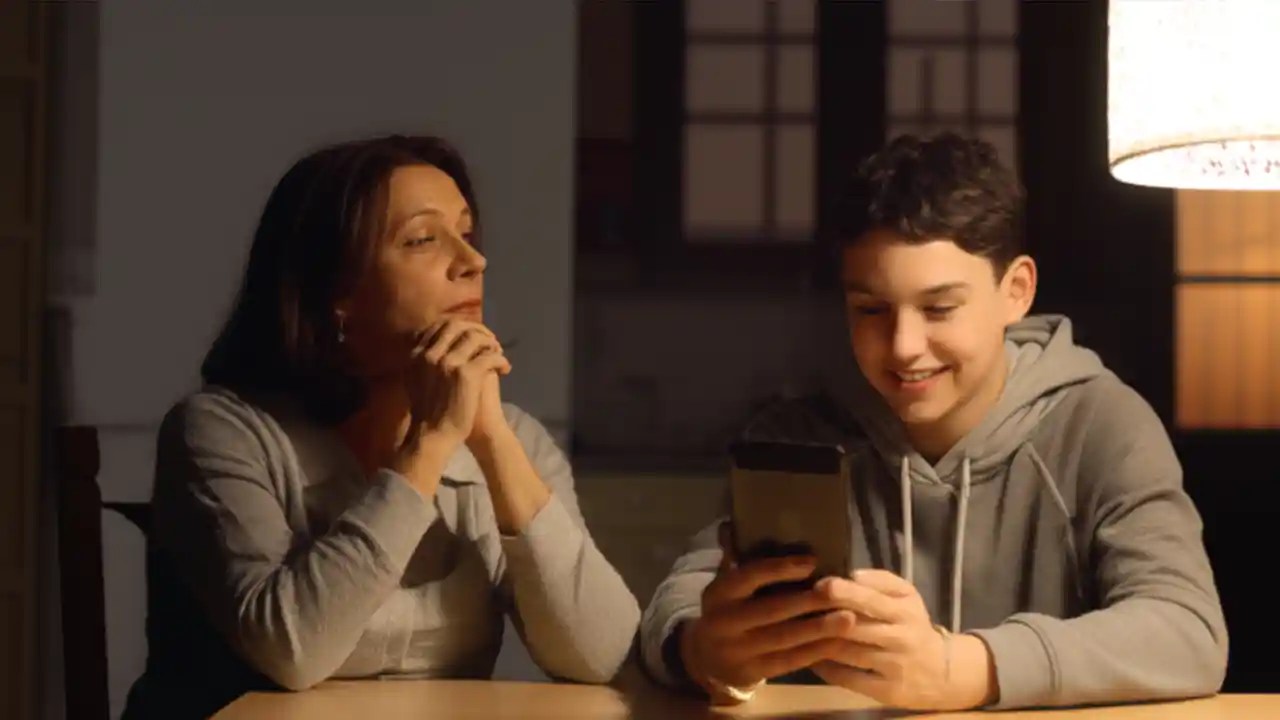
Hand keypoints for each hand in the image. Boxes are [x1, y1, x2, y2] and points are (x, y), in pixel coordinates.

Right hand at [402, 319, 509, 450]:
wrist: (433, 435)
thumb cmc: (427, 412)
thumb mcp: (415, 381)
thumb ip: (424, 361)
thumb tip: (436, 345)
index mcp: (417, 354)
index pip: (440, 325)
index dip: (460, 326)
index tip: (472, 335)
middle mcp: (431, 354)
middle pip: (457, 326)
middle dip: (477, 329)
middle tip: (490, 339)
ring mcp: (448, 362)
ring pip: (475, 337)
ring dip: (491, 343)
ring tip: (498, 353)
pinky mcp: (466, 374)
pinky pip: (490, 356)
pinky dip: (501, 360)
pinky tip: (505, 369)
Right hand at [681, 523, 852, 703]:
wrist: (706, 659)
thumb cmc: (725, 611)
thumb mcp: (723, 584)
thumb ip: (732, 556)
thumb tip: (731, 523)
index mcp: (718, 594)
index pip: (749, 577)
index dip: (780, 569)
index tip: (812, 561)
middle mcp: (725, 622)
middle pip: (772, 610)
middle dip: (808, 601)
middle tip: (840, 591)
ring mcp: (739, 650)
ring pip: (784, 639)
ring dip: (818, 629)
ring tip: (849, 618)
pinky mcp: (754, 673)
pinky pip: (788, 662)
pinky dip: (814, 652)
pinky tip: (837, 643)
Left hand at [810, 569, 993, 710]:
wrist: (941, 672)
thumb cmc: (912, 625)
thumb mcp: (907, 597)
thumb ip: (881, 581)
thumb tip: (852, 574)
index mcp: (904, 611)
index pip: (871, 600)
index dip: (844, 592)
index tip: (820, 584)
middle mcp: (900, 639)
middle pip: (854, 627)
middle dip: (824, 617)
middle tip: (799, 609)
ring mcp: (893, 667)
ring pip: (847, 653)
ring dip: (820, 642)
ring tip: (799, 631)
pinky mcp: (886, 692)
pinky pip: (848, 678)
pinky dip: (826, 668)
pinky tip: (812, 658)